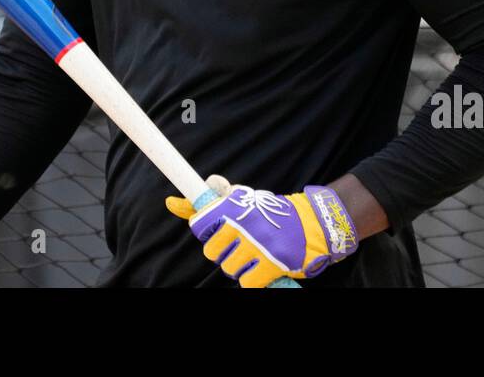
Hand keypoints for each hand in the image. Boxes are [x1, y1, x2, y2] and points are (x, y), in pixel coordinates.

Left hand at [166, 174, 358, 286]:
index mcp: (235, 205)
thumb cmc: (269, 213)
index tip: (215, 230)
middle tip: (238, 245)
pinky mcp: (272, 264)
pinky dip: (252, 280)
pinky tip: (261, 269)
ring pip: (228, 268)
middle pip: (211, 252)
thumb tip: (170, 202)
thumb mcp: (241, 200)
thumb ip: (208, 203)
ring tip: (252, 256)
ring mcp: (258, 245)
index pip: (200, 224)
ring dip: (239, 266)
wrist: (313, 224)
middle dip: (223, 251)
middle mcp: (244, 224)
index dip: (206, 231)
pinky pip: (246, 283)